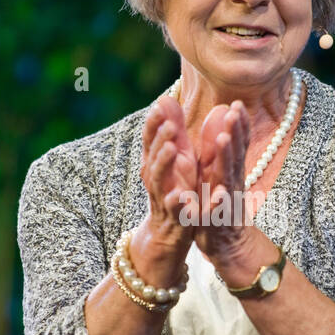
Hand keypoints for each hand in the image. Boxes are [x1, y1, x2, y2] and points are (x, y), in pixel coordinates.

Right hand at [140, 96, 197, 251]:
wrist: (167, 235)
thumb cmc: (175, 189)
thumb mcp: (176, 159)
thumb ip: (172, 131)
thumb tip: (165, 98)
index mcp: (157, 162)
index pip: (151, 139)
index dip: (154, 123)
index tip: (160, 104)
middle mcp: (156, 178)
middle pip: (153, 155)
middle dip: (160, 139)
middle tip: (168, 124)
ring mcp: (164, 198)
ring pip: (159, 180)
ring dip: (165, 164)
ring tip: (173, 149)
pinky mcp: (176, 218)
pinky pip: (177, 211)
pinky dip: (180, 204)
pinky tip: (184, 196)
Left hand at [190, 99, 257, 264]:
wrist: (228, 244)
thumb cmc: (220, 203)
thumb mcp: (219, 172)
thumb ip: (220, 146)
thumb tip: (223, 115)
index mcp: (230, 170)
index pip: (238, 144)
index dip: (239, 125)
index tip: (237, 103)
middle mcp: (231, 182)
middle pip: (235, 154)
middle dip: (235, 133)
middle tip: (234, 112)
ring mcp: (226, 201)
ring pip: (227, 177)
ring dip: (226, 159)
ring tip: (223, 140)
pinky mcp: (217, 220)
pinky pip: (218, 210)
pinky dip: (219, 202)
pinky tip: (218, 194)